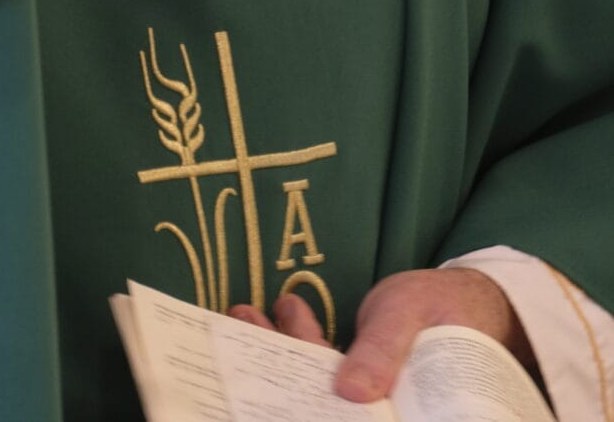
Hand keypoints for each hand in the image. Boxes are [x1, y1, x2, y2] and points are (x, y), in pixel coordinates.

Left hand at [230, 267, 534, 403]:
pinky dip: (299, 339)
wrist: (475, 301)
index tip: (262, 396)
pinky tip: (277, 310)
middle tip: (237, 345)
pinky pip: (323, 366)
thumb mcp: (413, 319)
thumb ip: (383, 351)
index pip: (340, 419)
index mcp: (399, 415)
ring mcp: (369, 401)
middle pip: (320, 407)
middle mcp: (380, 415)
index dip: (302, 411)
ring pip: (315, 385)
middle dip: (277, 377)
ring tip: (245, 314)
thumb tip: (349, 391)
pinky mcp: (362, 383)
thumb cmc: (453, 310)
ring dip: (280, 351)